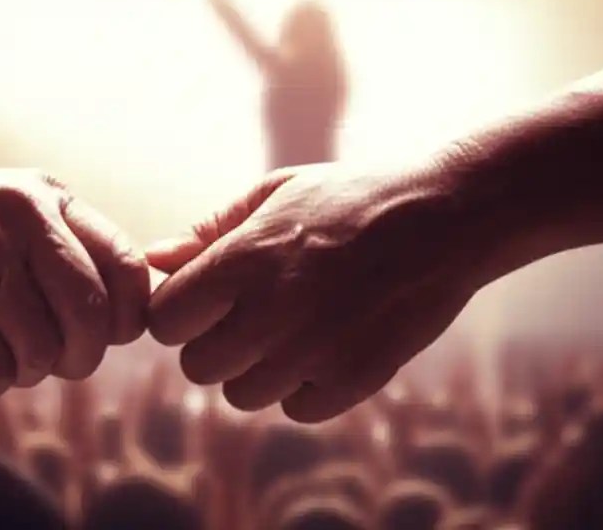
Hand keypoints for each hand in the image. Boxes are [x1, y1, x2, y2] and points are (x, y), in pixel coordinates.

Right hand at [0, 148, 148, 397]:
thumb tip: (129, 319)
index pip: (128, 268)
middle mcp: (24, 218)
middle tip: (45, 358)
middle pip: (93, 320)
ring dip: (19, 370)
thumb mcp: (2, 211)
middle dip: (77, 358)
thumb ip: (62, 250)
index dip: (125, 319)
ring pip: (43, 354)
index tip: (99, 335)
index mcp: (47, 198)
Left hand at [147, 160, 525, 422]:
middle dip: (213, 344)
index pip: (165, 320)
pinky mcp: (355, 379)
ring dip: (255, 370)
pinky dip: (304, 387)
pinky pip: (297, 409)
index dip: (179, 312)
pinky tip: (324, 347)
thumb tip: (156, 259)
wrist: (446, 216)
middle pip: (197, 366)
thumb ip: (209, 231)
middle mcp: (272, 309)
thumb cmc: (351, 197)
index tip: (203, 300)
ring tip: (289, 330)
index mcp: (244, 258)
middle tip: (249, 315)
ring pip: (241, 396)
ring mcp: (315, 350)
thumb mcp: (275, 194)